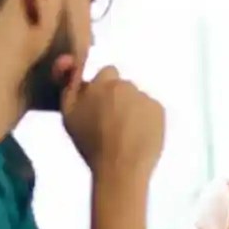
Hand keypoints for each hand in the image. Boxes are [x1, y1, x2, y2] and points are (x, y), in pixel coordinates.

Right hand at [59, 63, 165, 183]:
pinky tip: (138, 135)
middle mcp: (126, 85)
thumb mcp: (68, 114)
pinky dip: (146, 118)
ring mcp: (145, 97)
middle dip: (118, 98)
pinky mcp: (160, 110)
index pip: (107, 72)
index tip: (99, 105)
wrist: (121, 167)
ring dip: (132, 108)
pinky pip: (151, 109)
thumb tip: (70, 61)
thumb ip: (69, 85)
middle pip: (123, 86)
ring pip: (137, 98)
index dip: (103, 88)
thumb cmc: (90, 144)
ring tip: (125, 132)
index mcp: (102, 84)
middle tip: (111, 121)